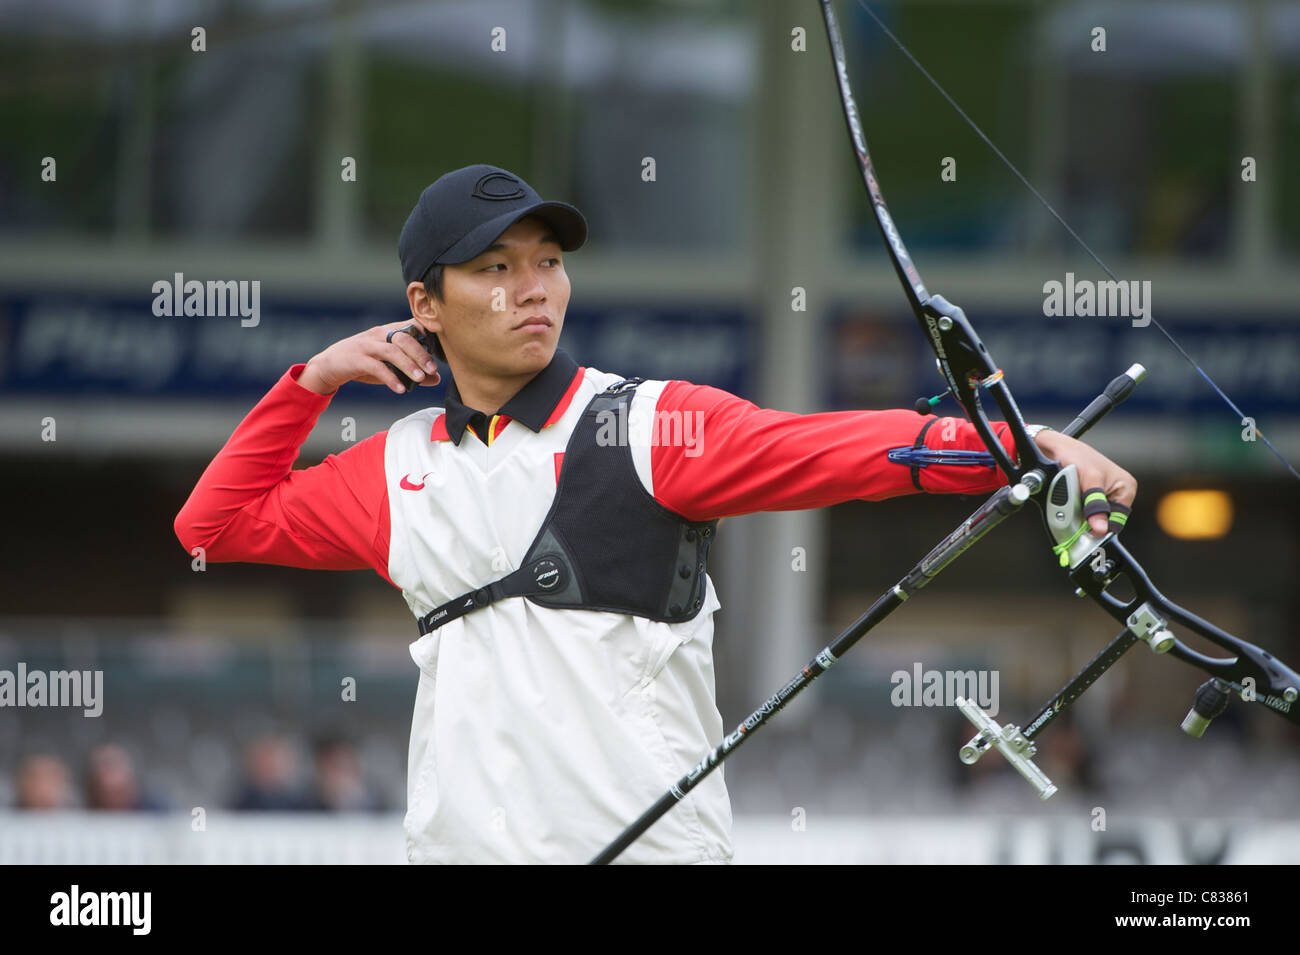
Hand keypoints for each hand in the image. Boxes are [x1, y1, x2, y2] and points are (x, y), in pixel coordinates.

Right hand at [299, 321, 441, 395]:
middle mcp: (379, 334)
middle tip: (433, 369)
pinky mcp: (356, 359)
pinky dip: (390, 378)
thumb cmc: (364, 363)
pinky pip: (376, 367)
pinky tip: (400, 389)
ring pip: (391, 351)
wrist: (329, 365)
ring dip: (408, 364)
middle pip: (404, 338)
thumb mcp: (389, 366)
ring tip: (420, 378)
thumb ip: (411, 371)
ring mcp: (367, 346)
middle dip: (421, 353)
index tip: (442, 347)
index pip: (412, 325)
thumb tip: (436, 378)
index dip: (428, 333)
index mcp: (389, 331)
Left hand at [1033, 430, 1136, 535]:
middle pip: (1104, 520)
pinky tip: (1065, 505)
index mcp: (1125, 488)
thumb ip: (1095, 504)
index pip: (1117, 520)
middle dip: (1088, 522)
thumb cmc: (1076, 454)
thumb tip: (1101, 528)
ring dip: (1079, 517)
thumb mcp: (1089, 480)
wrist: (1055, 447)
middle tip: (1073, 519)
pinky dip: (1073, 512)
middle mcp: (1116, 493)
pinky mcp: (1087, 496)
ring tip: (1067, 507)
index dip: (1101, 528)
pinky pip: (1082, 511)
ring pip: (1091, 517)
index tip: (1085, 533)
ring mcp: (1101, 495)